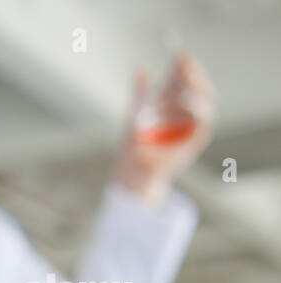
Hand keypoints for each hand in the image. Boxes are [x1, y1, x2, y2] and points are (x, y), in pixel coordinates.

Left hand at [115, 54, 216, 205]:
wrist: (132, 172)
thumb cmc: (133, 144)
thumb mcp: (135, 114)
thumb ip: (140, 93)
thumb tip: (140, 68)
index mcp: (172, 103)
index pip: (184, 79)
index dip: (183, 66)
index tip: (177, 53)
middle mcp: (186, 112)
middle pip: (197, 84)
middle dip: (191, 71)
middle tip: (182, 60)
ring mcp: (192, 124)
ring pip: (206, 97)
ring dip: (194, 84)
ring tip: (182, 76)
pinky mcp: (197, 139)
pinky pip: (204, 119)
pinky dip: (195, 107)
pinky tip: (183, 99)